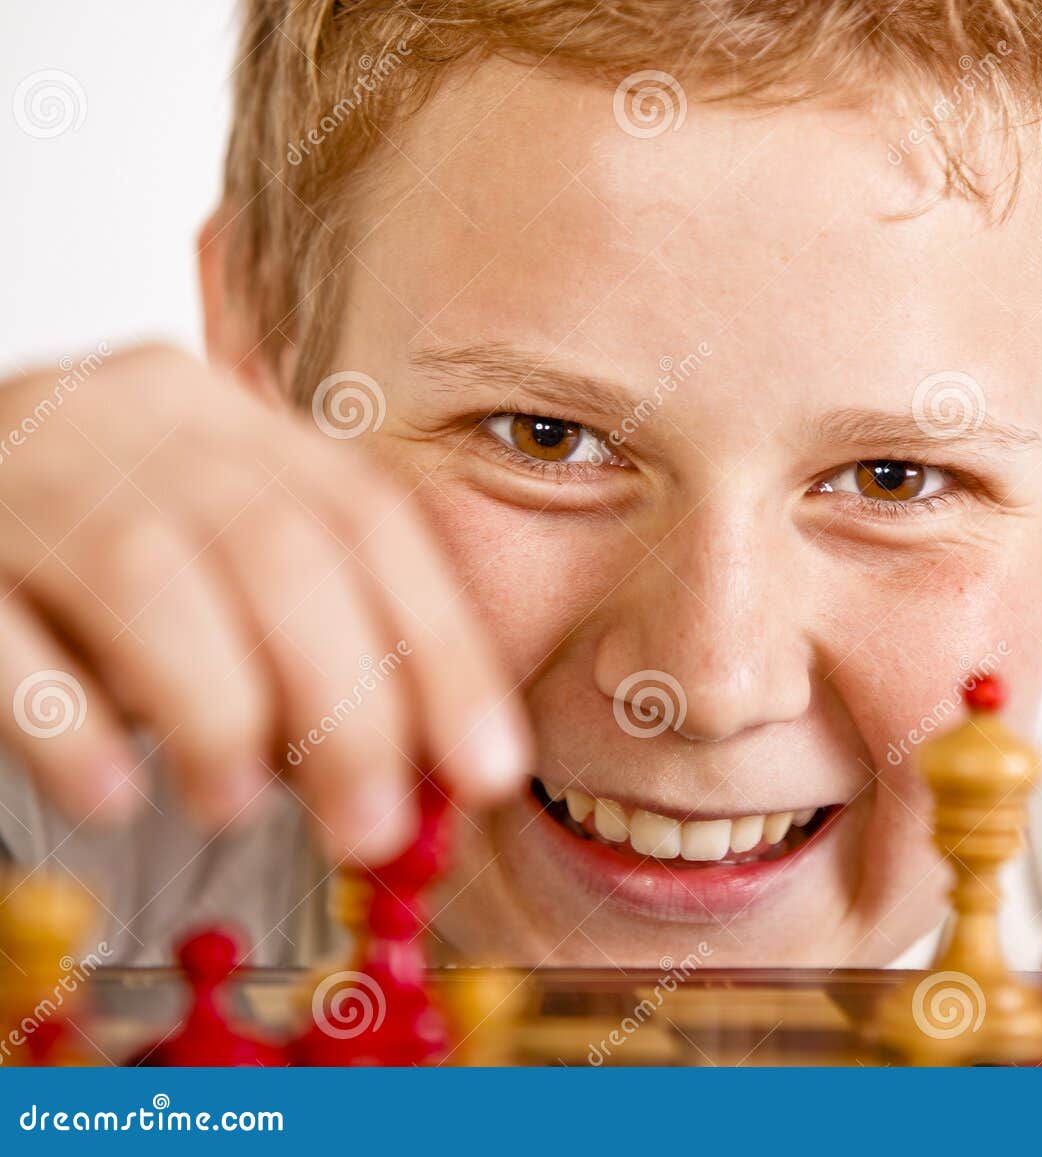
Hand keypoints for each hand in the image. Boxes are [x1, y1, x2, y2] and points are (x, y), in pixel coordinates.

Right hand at [0, 344, 532, 860]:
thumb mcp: (214, 556)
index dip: (446, 649)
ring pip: (154, 577)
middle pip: (279, 547)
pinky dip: (69, 724)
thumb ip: (311, 636)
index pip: (371, 521)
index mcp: (225, 417)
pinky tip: (111, 790)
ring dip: (223, 715)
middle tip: (370, 826)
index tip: (490, 768)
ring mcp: (21, 473)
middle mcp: (132, 422)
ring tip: (237, 805)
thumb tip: (421, 773)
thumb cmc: (88, 549)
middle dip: (350, 704)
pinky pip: (3, 632)